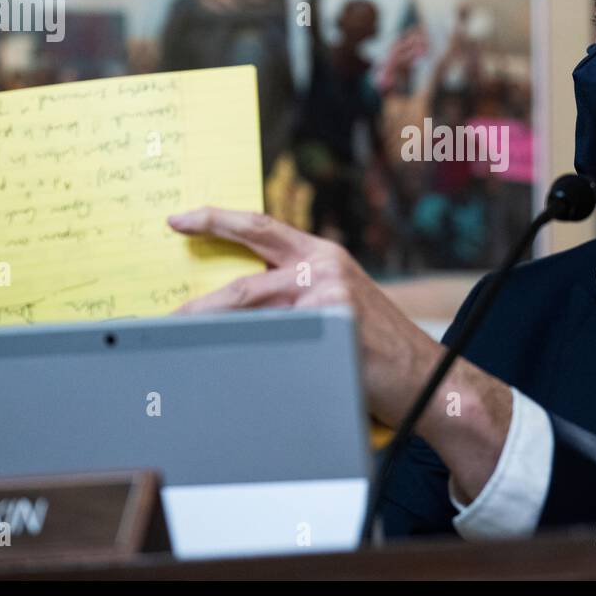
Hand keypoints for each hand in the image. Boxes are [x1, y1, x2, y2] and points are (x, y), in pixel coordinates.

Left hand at [168, 208, 438, 426]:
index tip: (180, 218)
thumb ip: (299, 293)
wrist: (428, 377)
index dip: (217, 219)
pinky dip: (247, 352)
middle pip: (246, 278)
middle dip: (200, 300)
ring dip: (213, 328)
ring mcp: (330, 296)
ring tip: (184, 343)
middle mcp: (325, 267)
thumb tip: (238, 303)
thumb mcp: (339, 302)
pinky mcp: (333, 326)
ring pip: (252, 310)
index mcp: (323, 255)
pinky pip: (275, 340)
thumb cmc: (379, 346)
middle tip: (167, 315)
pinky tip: (228, 364)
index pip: (261, 226)